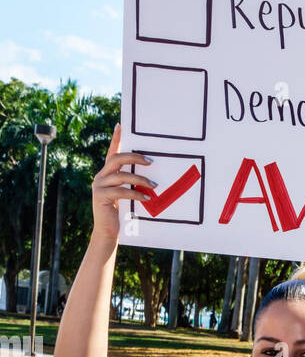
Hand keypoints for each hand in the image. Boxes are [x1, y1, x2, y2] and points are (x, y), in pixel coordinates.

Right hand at [92, 124, 156, 244]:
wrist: (107, 232)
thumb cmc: (121, 213)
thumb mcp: (127, 195)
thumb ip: (131, 183)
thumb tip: (152, 175)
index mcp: (107, 173)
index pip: (112, 152)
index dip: (116, 138)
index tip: (121, 125)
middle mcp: (101, 176)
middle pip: (116, 159)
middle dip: (134, 157)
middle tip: (151, 161)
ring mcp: (99, 185)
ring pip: (120, 175)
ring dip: (140, 179)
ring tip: (154, 186)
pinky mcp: (100, 196)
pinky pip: (121, 191)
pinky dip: (135, 193)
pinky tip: (146, 197)